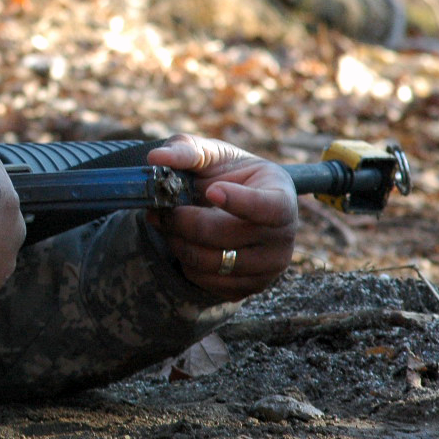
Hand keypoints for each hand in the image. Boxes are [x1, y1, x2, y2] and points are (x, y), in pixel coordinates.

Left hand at [145, 134, 297, 300]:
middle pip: (225, 236)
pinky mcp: (250, 288)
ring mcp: (269, 267)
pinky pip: (208, 282)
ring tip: (168, 224)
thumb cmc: (225, 174)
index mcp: (281, 196)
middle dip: (183, 221)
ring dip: (179, 242)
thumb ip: (185, 150)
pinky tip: (184, 242)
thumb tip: (155, 158)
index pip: (268, 207)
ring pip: (212, 263)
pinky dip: (186, 263)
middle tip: (160, 209)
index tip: (212, 190)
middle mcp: (283, 237)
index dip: (240, 202)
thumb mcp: (209, 154)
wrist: (233, 205)